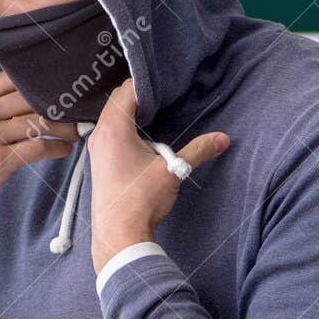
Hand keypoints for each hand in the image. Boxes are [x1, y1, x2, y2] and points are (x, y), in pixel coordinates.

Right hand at [0, 71, 79, 228]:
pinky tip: (65, 148)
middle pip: (32, 98)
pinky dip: (58, 148)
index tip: (64, 86)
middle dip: (59, 104)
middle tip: (79, 108)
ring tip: (77, 131)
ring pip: (40, 123)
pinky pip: (39, 149)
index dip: (43, 81)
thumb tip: (30, 94)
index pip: (16, 78)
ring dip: (65, 127)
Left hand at [88, 79, 227, 272]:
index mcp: (114, 128)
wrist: (118, 235)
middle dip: (138, 95)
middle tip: (161, 94)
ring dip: (129, 113)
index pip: (126, 91)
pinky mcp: (98, 163)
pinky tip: (140, 137)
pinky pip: (108, 134)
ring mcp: (96, 150)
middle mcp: (100, 135)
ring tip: (153, 112)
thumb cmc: (140, 200)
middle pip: (116, 102)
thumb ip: (197, 151)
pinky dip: (122, 128)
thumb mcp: (172, 171)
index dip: (145, 83)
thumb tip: (222, 139)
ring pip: (110, 118)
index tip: (163, 83)